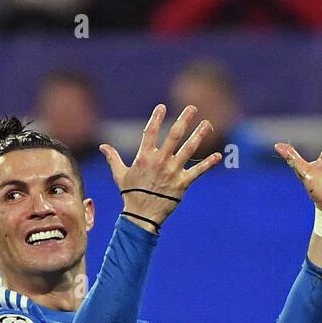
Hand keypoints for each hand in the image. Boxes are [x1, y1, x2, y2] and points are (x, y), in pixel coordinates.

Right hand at [100, 104, 222, 228]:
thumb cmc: (130, 194)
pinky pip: (198, 171)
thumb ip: (113, 158)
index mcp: (144, 157)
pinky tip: (219, 156)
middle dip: (184, 120)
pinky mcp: (182, 183)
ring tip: (207, 124)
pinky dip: (208, 163)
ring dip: (199, 135)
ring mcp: (172, 171)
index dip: (156, 118)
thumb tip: (102, 146)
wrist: (141, 215)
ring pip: (189, 149)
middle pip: (174, 135)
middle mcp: (160, 161)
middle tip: (192, 108)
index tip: (162, 106)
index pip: (150, 132)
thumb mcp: (119, 175)